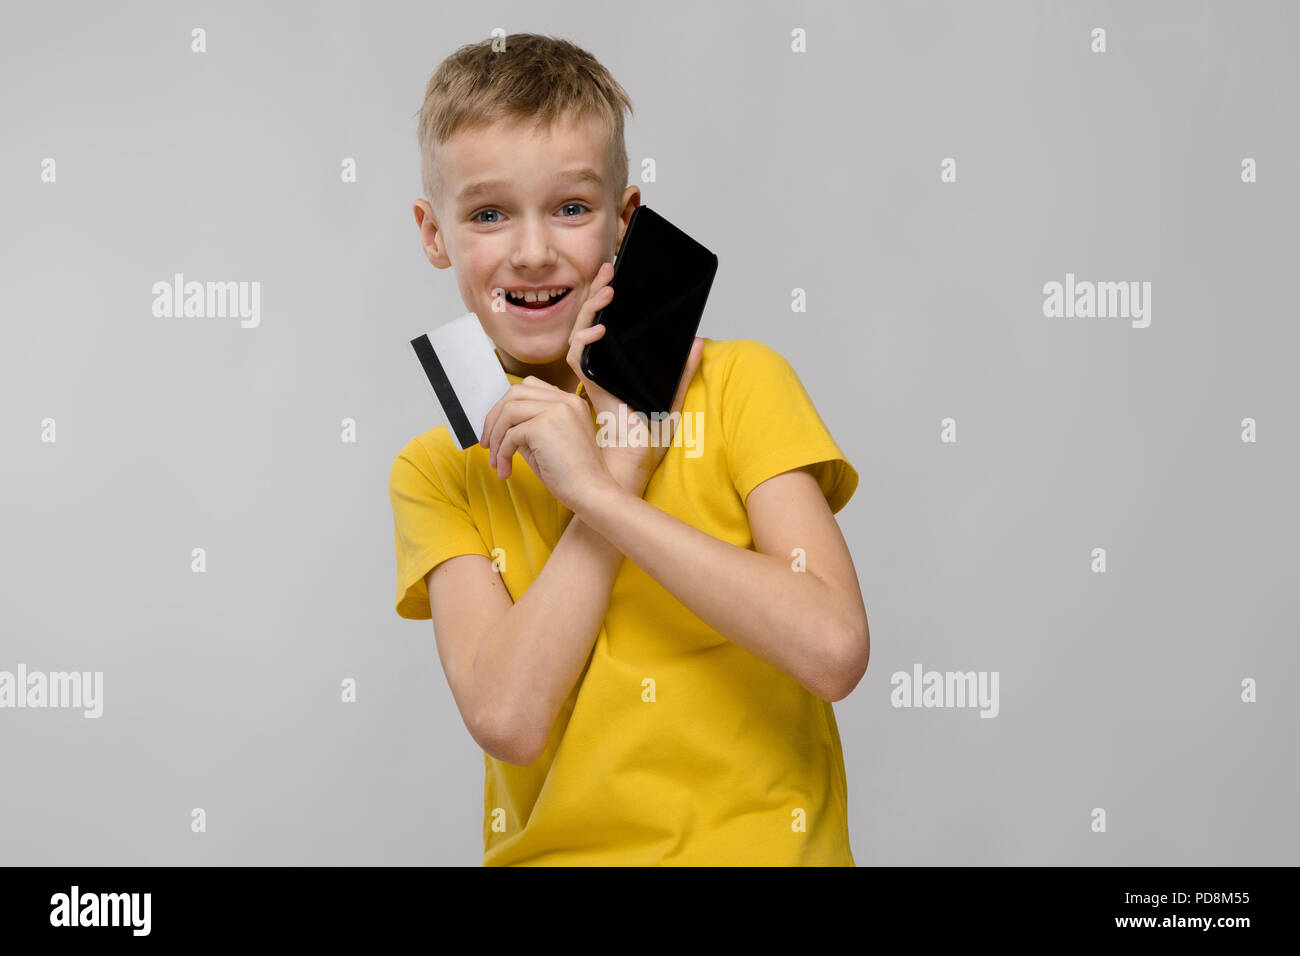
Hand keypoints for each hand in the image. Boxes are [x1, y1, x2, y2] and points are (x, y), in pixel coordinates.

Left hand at [479, 374, 616, 512]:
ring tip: (496, 460)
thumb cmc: (573, 476)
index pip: (530, 387)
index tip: (498, 430)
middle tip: (487, 443)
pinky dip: (502, 452)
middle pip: (516, 392)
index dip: (508, 406)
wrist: (592, 493)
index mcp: (571, 401)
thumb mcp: (548, 443)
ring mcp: (556, 410)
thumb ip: (529, 427)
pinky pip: (510, 434)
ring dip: (495, 437)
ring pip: (508, 410)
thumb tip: (499, 426)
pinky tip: (505, 469)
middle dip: (495, 417)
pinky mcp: (544, 426)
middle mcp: (565, 400)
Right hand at [565, 262, 705, 495]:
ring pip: (580, 332)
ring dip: (591, 308)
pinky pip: (577, 357)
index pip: (605, 327)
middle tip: (609, 268)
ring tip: (607, 288)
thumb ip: (682, 372)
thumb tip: (698, 342)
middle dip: (597, 292)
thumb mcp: (673, 399)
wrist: (633, 466)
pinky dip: (585, 340)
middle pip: (590, 322)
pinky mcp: (586, 387)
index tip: (617, 278)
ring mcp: (589, 377)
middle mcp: (598, 369)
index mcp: (613, 369)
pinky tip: (600, 329)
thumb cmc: (646, 443)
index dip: (606, 302)